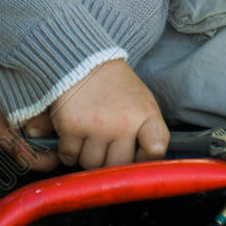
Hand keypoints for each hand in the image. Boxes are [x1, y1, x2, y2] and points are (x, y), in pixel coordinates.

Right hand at [0, 59, 168, 171]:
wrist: (80, 59)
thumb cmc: (113, 84)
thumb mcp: (141, 100)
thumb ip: (146, 129)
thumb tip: (145, 161)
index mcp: (145, 115)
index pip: (157, 149)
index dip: (146, 158)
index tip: (137, 155)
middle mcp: (123, 124)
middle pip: (118, 165)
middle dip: (110, 159)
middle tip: (105, 143)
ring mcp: (97, 127)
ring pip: (91, 164)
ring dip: (87, 155)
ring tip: (88, 135)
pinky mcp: (72, 128)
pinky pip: (69, 156)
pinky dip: (68, 151)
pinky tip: (73, 135)